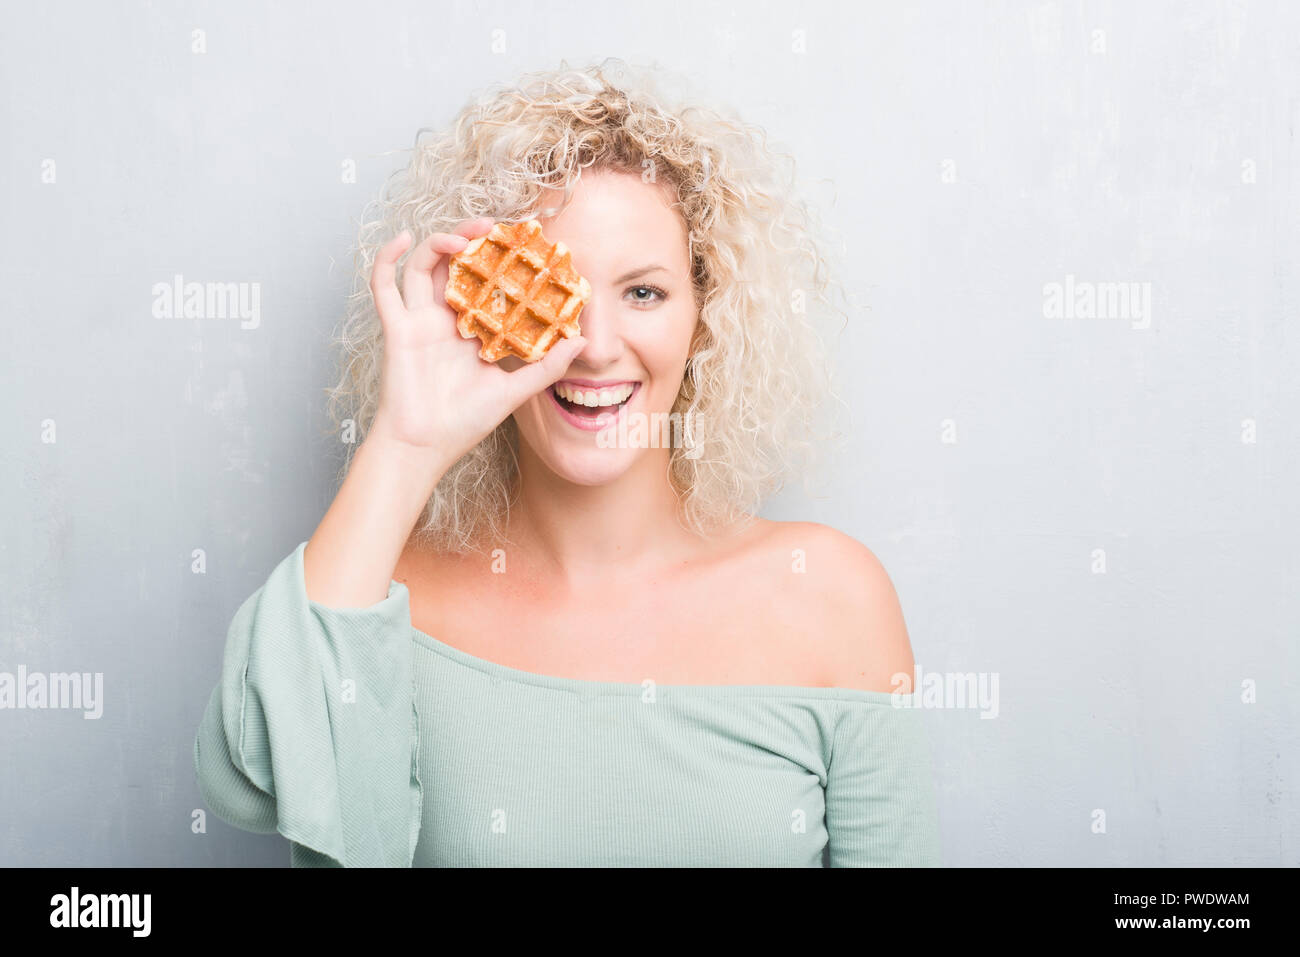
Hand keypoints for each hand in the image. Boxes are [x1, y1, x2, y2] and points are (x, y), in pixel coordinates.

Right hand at [365, 218, 585, 463]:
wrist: (425, 448)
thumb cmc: (464, 424)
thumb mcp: (514, 392)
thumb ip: (545, 367)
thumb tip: (581, 342)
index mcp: (471, 330)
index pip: (485, 284)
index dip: (498, 260)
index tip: (521, 243)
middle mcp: (444, 320)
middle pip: (453, 265)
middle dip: (470, 239)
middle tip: (494, 227)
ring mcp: (419, 322)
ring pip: (422, 268)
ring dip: (438, 242)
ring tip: (463, 236)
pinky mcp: (397, 329)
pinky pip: (383, 288)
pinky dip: (386, 259)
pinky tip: (403, 238)